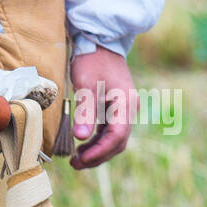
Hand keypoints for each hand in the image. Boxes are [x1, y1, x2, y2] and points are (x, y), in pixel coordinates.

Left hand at [69, 47, 135, 170]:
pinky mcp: (116, 107)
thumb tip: (81, 137)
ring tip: (77, 160)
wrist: (99, 41)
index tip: (82, 160)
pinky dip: (98, 140)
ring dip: (98, 150)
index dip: (100, 151)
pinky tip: (83, 145)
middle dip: (98, 155)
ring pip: (115, 138)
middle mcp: (130, 108)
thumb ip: (86, 111)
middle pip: (118, 141)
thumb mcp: (86, 84)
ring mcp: (124, 108)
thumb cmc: (91, 59)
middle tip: (76, 165)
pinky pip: (110, 130)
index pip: (117, 136)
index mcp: (126, 103)